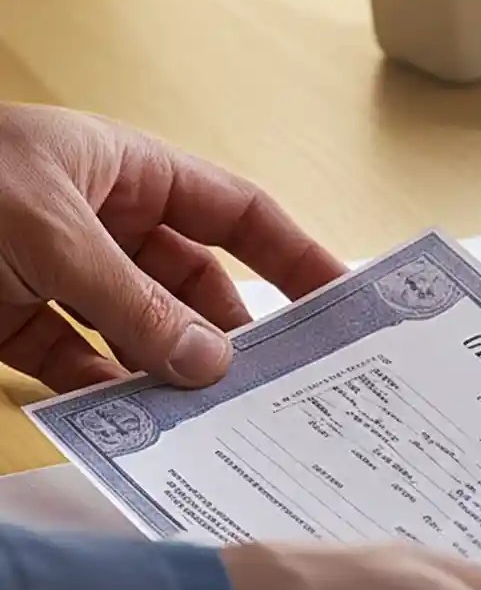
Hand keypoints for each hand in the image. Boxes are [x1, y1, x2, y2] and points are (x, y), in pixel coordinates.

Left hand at [0, 103, 345, 391]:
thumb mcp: (53, 237)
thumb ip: (133, 304)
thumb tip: (209, 361)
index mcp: (129, 172)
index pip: (237, 214)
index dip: (292, 255)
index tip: (339, 301)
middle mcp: (103, 221)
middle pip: (194, 283)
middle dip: (227, 332)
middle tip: (269, 384)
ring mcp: (58, 270)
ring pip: (137, 329)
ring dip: (163, 371)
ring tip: (202, 416)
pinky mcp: (13, 315)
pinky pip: (73, 360)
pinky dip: (95, 391)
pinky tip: (127, 417)